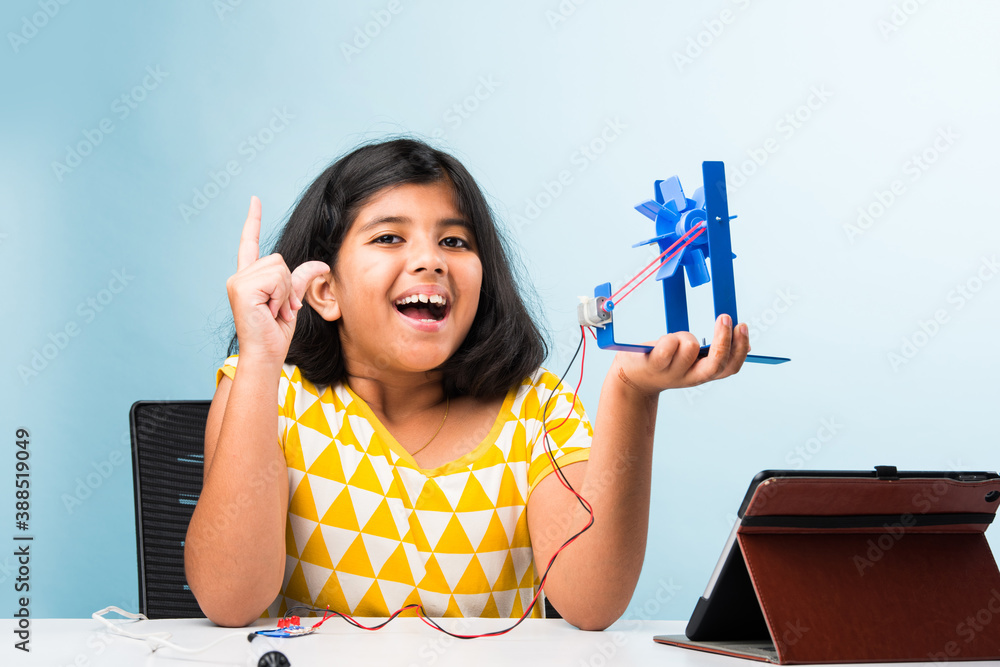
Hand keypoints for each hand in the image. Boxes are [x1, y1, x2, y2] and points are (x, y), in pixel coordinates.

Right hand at [226, 196, 330, 363]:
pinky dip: (280, 296)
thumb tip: (321, 265)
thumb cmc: (276, 332)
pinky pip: (276, 279)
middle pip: (279, 259)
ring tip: (275, 311)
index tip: (255, 200)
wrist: (266, 354)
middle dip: (288, 286)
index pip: (250, 242)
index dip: (253, 220)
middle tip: (280, 309)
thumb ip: (301, 279)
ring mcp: (237, 281)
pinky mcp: (241, 287)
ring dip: (284, 293)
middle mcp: (239, 276)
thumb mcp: (292, 301)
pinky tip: (270, 311)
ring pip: (279, 268)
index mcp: (249, 277)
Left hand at [610, 315, 749, 396]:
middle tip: (724, 317)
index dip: (740, 348)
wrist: (633, 377)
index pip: (730, 368)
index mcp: (703, 373)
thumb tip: (743, 341)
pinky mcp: (654, 365)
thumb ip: (711, 353)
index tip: (742, 325)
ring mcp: (673, 373)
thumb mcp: (692, 359)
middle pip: (716, 364)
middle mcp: (691, 377)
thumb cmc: (666, 361)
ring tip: (674, 339)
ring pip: (689, 347)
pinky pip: (667, 348)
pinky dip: (668, 339)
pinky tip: (663, 341)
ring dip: (684, 336)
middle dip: (723, 340)